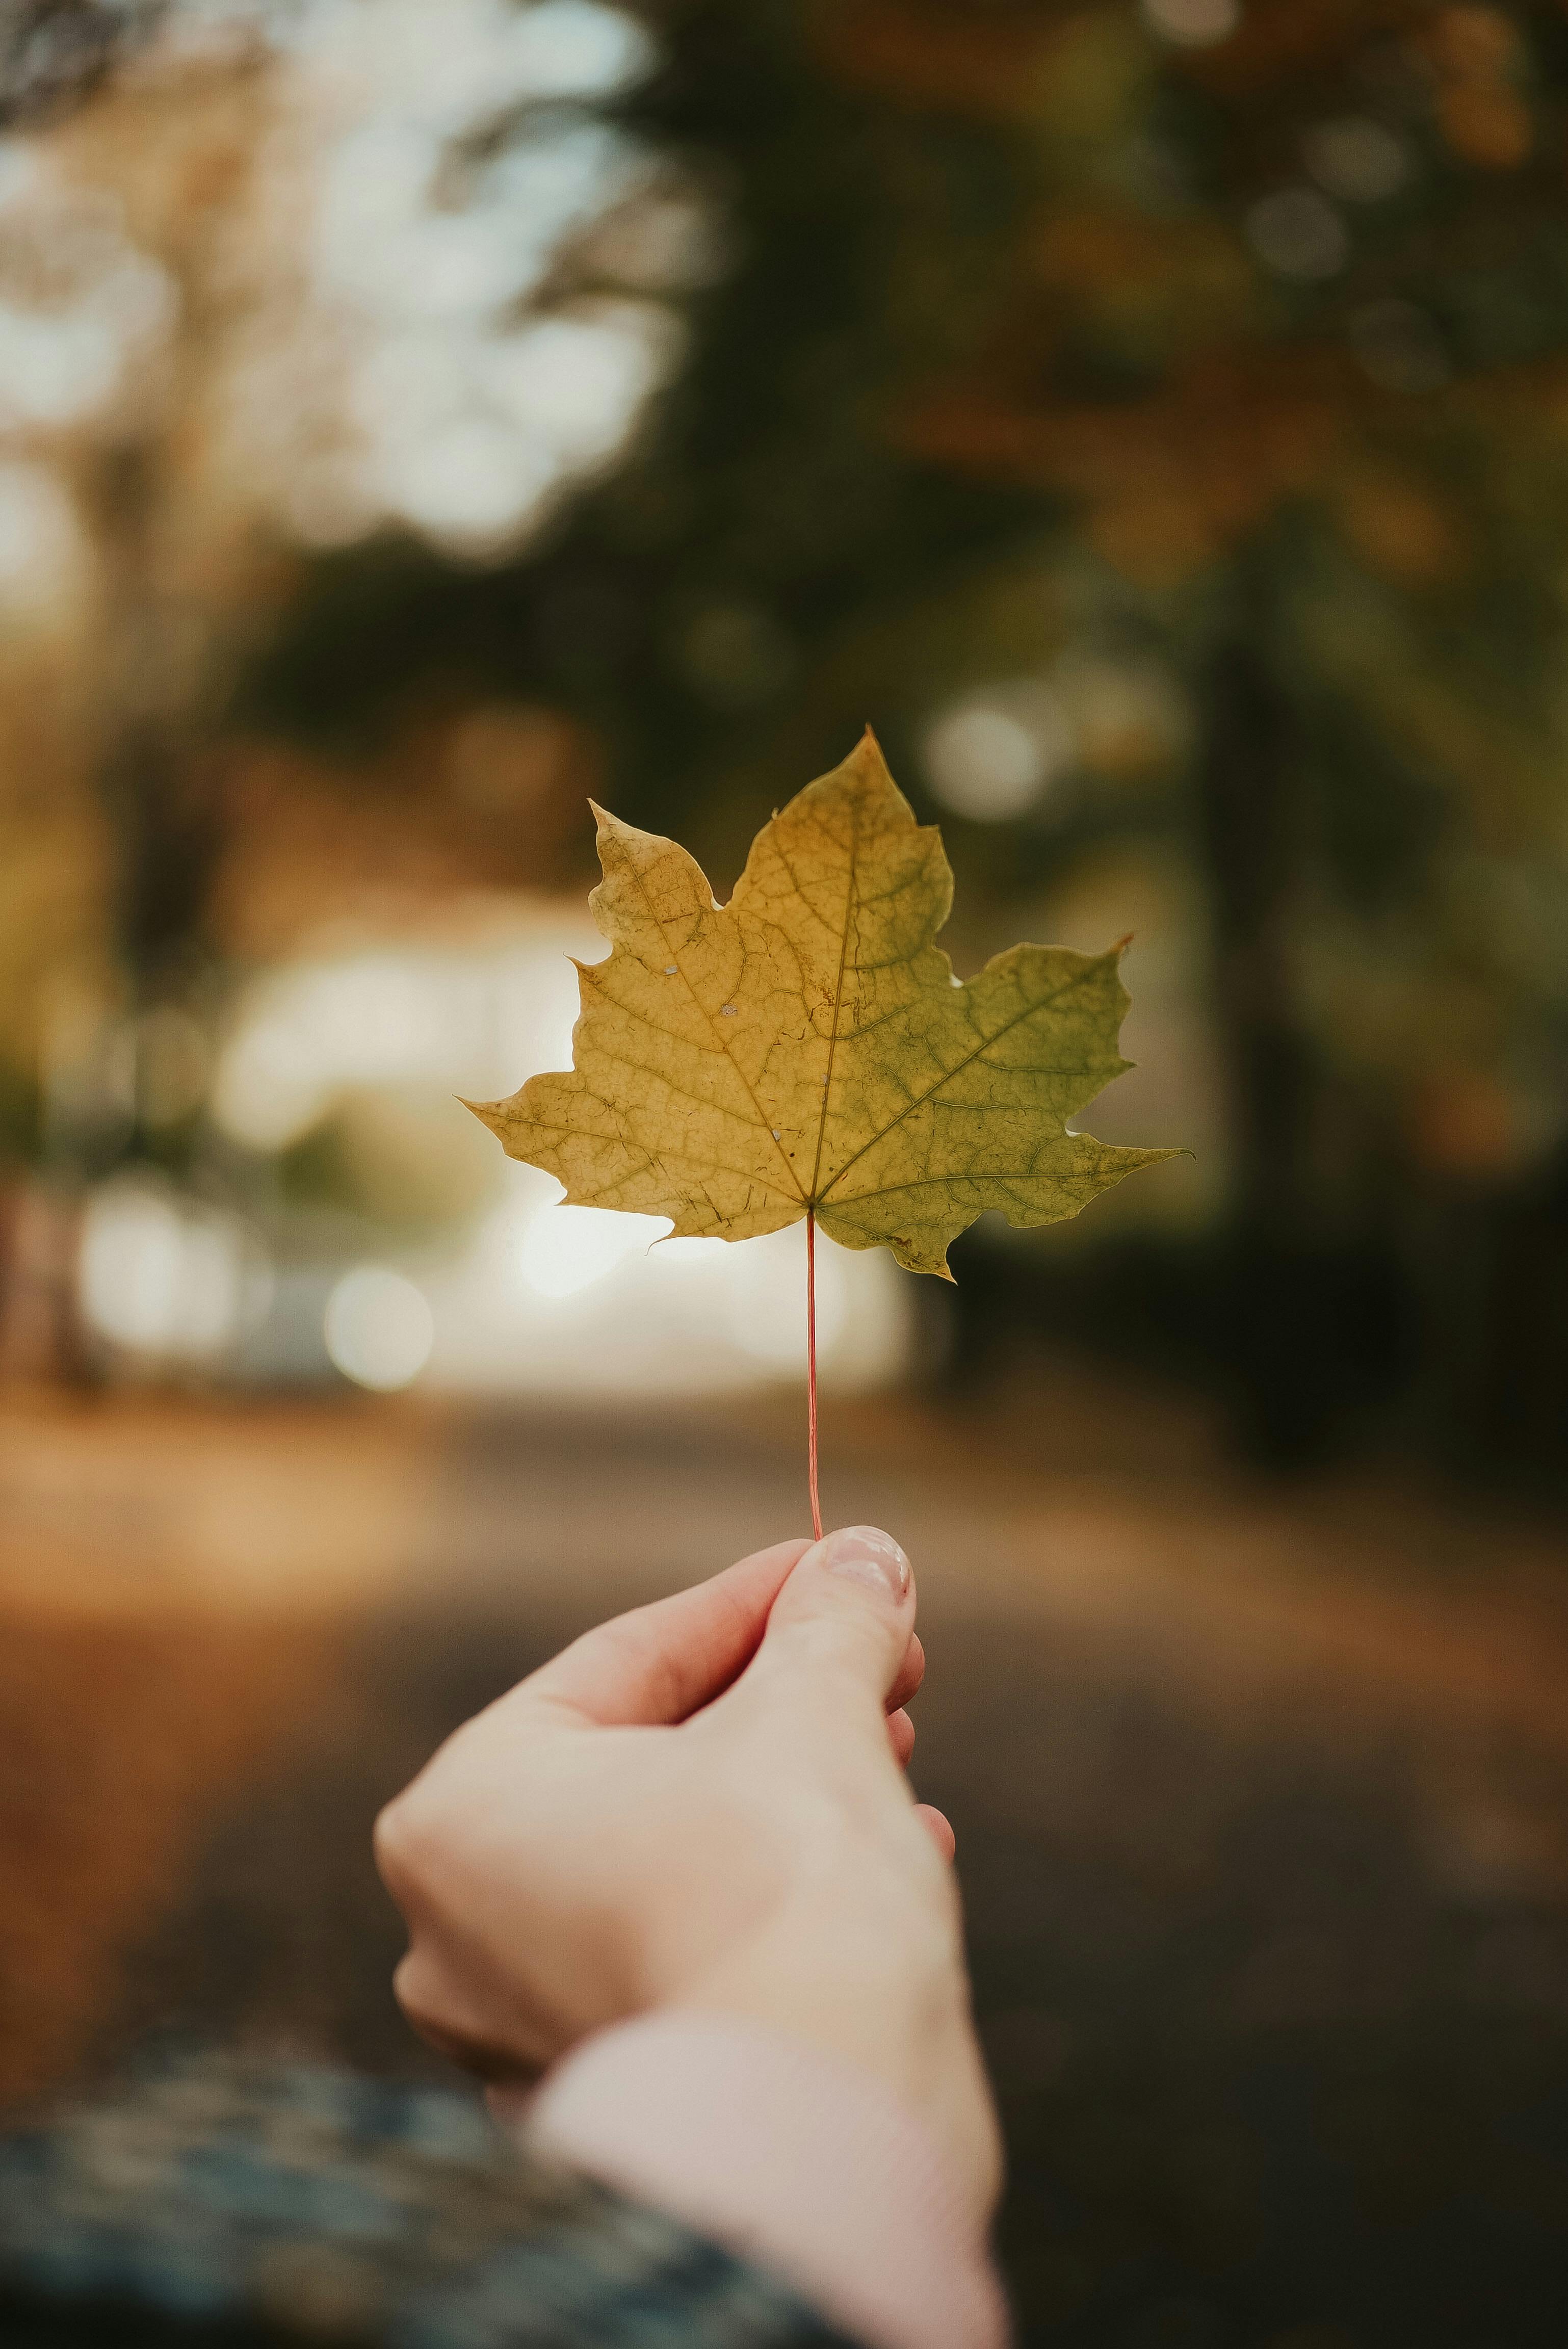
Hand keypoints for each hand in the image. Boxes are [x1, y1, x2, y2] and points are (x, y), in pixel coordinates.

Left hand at [373, 1526, 1001, 2216]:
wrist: (818, 2135)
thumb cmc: (782, 1897)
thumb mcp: (814, 1715)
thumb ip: (830, 1624)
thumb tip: (866, 1561)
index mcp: (463, 1811)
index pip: (624, 1661)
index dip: (755, 1600)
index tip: (841, 1569)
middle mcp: (459, 1928)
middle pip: (647, 1761)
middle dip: (780, 1703)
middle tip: (880, 1661)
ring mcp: (523, 2028)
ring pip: (676, 1860)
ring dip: (793, 1797)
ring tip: (898, 1754)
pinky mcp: (611, 2097)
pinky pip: (695, 1953)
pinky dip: (782, 1899)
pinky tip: (893, 1857)